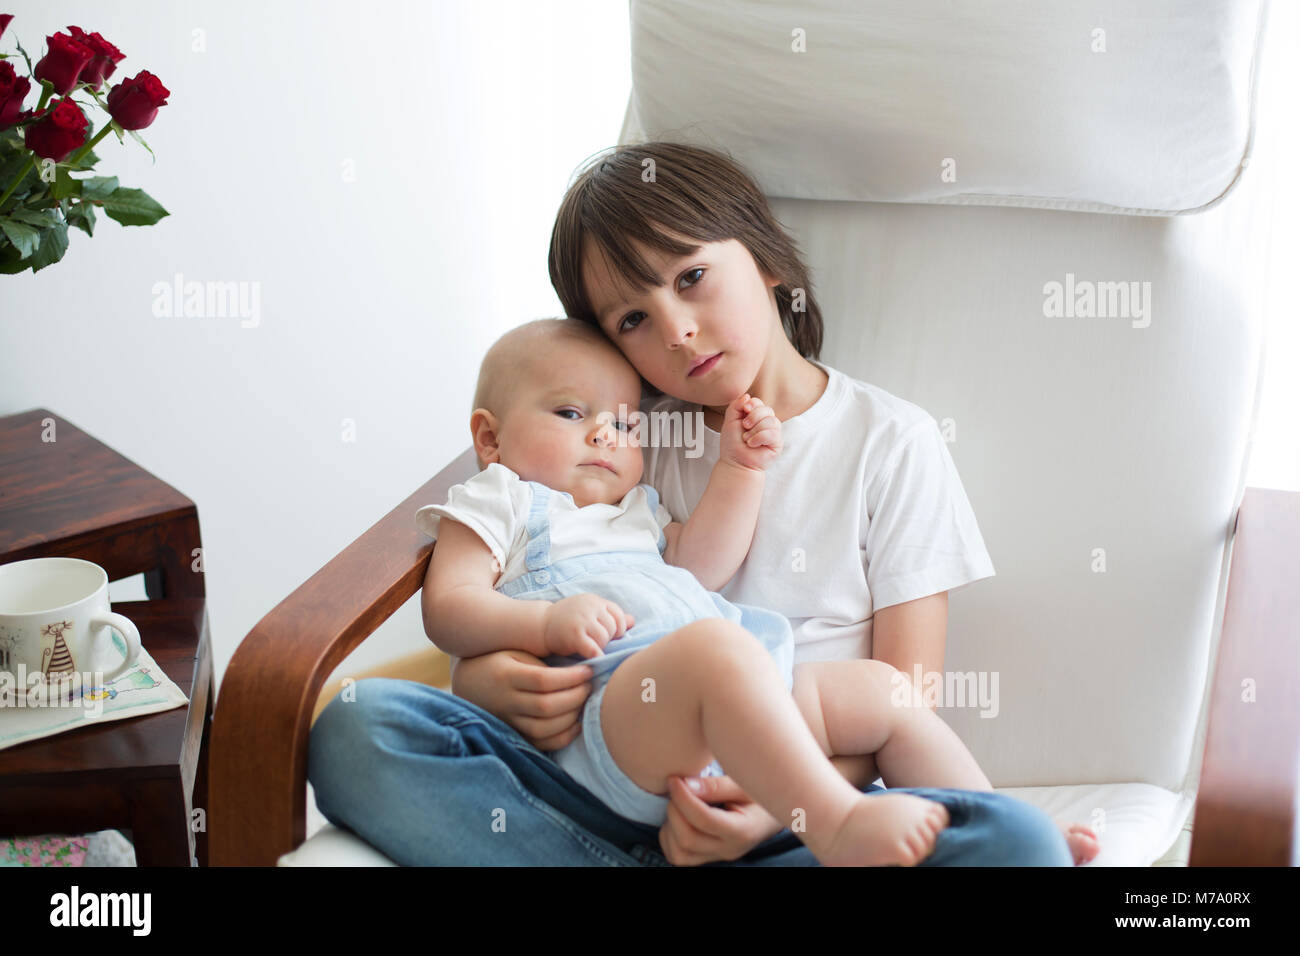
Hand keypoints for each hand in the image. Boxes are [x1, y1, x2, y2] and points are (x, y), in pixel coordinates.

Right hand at [450, 648, 593, 750]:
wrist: (468, 683)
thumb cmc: (499, 660)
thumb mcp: (515, 652)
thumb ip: (541, 662)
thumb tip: (578, 670)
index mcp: (506, 675)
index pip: (543, 680)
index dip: (570, 678)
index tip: (588, 671)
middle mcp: (505, 701)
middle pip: (546, 706)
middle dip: (575, 697)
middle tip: (590, 686)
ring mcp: (507, 721)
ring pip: (544, 728)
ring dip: (571, 717)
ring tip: (584, 702)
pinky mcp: (513, 735)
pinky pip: (540, 743)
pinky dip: (562, 737)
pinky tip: (575, 723)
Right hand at [543, 594, 634, 658]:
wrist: (540, 624)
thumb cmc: (567, 621)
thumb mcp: (589, 613)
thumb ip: (609, 615)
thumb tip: (632, 621)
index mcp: (595, 600)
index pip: (618, 614)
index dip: (618, 628)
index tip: (611, 637)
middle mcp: (590, 607)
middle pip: (612, 627)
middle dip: (608, 639)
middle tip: (597, 644)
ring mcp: (582, 620)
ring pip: (604, 638)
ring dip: (601, 647)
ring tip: (591, 649)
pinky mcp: (574, 635)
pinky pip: (594, 649)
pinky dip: (597, 656)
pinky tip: (594, 660)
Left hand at [657, 773, 785, 864]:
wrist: (773, 814)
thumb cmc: (760, 794)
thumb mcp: (745, 783)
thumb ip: (717, 785)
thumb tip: (686, 784)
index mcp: (742, 830)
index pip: (705, 819)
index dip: (683, 798)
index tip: (674, 779)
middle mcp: (729, 849)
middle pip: (688, 839)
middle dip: (675, 811)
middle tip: (677, 788)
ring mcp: (718, 856)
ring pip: (680, 854)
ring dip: (671, 826)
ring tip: (679, 804)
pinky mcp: (708, 857)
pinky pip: (679, 857)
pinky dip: (670, 838)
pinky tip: (679, 817)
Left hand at [717, 393, 780, 472]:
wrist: (735, 461)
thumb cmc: (732, 443)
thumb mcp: (730, 420)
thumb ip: (736, 405)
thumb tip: (747, 396)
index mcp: (755, 415)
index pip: (759, 402)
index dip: (752, 404)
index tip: (744, 410)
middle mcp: (766, 422)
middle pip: (767, 410)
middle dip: (754, 416)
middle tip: (744, 426)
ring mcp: (773, 432)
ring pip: (771, 421)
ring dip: (755, 430)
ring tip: (747, 439)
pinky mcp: (777, 443)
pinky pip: (772, 433)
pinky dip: (759, 438)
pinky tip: (752, 444)